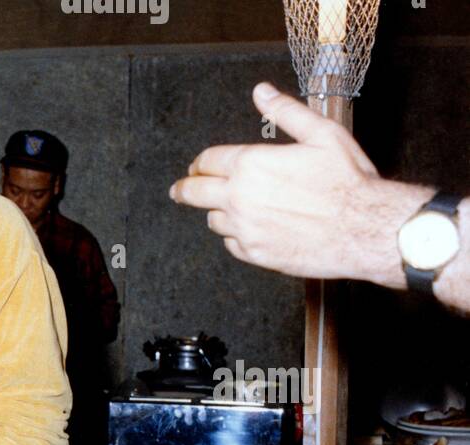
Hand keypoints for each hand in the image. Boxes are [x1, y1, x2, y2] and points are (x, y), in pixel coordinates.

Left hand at [170, 83, 397, 284]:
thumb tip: (261, 92)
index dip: (200, 162)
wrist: (364, 227)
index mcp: (251, 164)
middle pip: (194, 193)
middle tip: (179, 190)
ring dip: (218, 212)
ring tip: (230, 208)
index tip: (196, 167)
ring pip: (213, 220)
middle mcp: (240, 198)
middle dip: (184, 189)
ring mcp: (244, 229)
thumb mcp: (321, 133)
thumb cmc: (347, 180)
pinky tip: (253, 229)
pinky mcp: (254, 254)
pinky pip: (232, 244)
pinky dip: (237, 236)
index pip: (208, 161)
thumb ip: (285, 112)